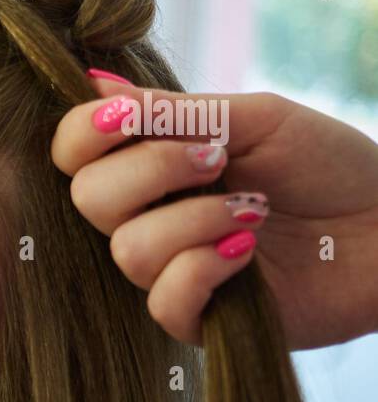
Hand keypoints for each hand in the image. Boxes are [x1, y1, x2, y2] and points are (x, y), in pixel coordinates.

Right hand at [52, 72, 377, 349]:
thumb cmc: (329, 166)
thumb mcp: (251, 119)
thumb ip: (170, 111)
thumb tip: (93, 83)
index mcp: (149, 165)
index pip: (72, 152)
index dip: (86, 132)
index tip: (134, 115)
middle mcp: (146, 217)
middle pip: (88, 198)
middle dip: (152, 169)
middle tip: (218, 158)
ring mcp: (167, 269)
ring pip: (128, 249)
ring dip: (195, 220)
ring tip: (253, 210)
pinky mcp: (196, 319)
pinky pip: (164, 301)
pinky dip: (207, 268)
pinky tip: (249, 252)